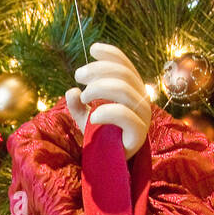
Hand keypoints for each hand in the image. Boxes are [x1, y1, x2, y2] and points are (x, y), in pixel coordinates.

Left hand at [66, 43, 152, 157]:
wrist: (112, 166)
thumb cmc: (102, 139)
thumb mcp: (85, 118)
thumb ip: (78, 105)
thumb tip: (71, 91)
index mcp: (133, 91)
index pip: (126, 66)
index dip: (111, 54)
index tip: (92, 49)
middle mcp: (141, 100)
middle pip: (123, 74)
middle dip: (98, 70)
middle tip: (78, 76)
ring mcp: (142, 116)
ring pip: (124, 89)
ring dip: (99, 87)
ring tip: (84, 96)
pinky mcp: (138, 134)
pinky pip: (125, 114)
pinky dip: (106, 111)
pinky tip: (93, 115)